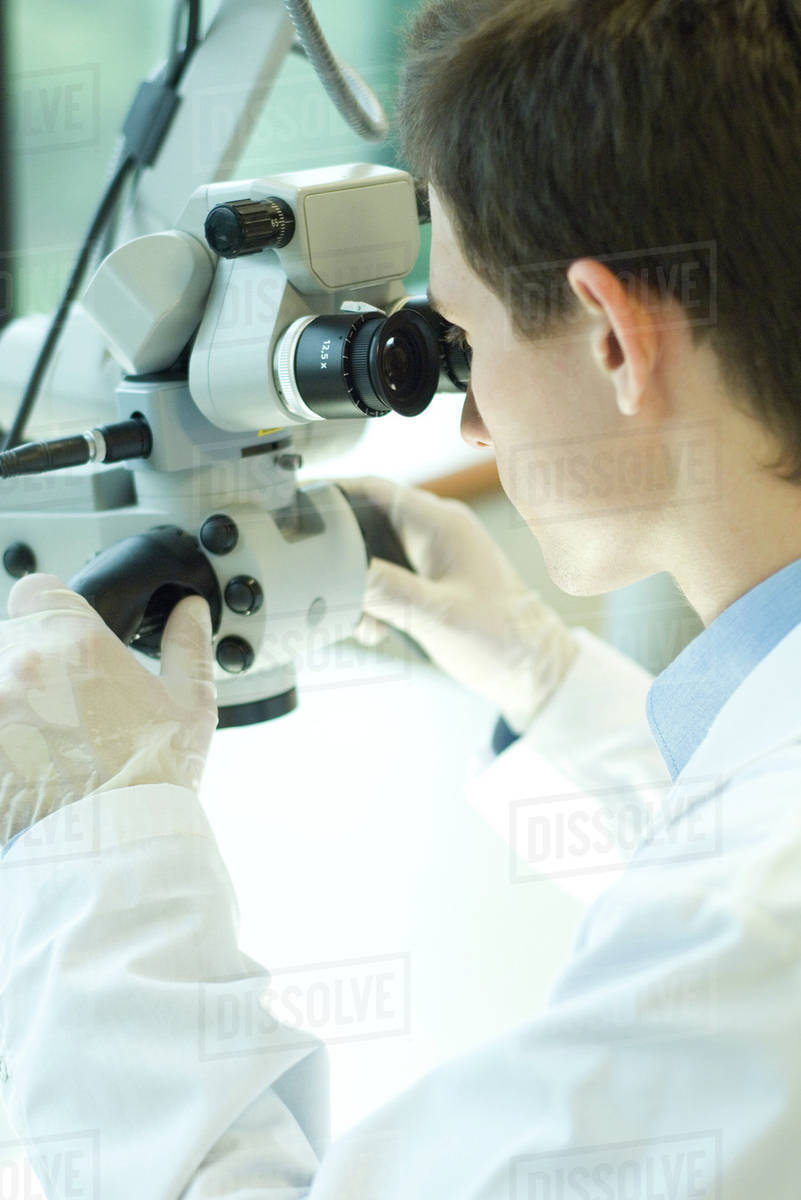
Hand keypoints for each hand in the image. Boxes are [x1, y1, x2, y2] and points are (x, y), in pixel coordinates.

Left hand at [0, 575, 217, 845]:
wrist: (113, 854)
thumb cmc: (153, 783)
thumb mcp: (190, 709)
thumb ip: (188, 648)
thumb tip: (191, 613)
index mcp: (75, 643)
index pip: (37, 590)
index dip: (52, 611)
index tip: (63, 641)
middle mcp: (21, 666)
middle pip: (11, 639)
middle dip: (33, 667)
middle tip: (64, 708)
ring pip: (0, 683)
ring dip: (16, 702)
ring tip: (45, 742)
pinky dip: (9, 740)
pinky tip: (29, 762)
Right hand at [341, 477, 578, 733]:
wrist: (535, 672)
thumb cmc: (501, 640)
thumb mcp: (434, 615)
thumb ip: (384, 590)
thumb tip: (337, 572)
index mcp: (440, 523)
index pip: (372, 488)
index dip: (330, 493)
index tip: (295, 508)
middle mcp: (437, 530)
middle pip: (367, 521)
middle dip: (339, 552)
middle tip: (317, 580)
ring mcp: (436, 554)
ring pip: (374, 554)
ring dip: (357, 584)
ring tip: (355, 617)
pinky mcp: (435, 579)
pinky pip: (389, 577)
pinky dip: (374, 599)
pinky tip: (374, 628)